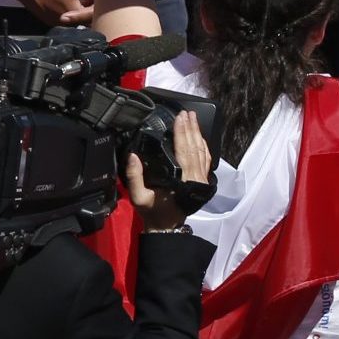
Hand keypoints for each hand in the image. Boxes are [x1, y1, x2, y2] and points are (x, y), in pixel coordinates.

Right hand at [4, 0, 94, 24]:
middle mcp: (66, 24)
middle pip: (87, 19)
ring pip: (78, 19)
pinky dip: (74, 10)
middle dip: (94, 8)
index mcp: (73, 15)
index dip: (104, 6)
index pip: (95, 15)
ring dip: (84, 9)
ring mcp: (57, 23)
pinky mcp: (52, 21)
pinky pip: (68, 18)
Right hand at [126, 110, 214, 230]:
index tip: (180, 118)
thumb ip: (134, 177)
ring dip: (197, 133)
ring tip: (193, 118)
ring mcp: (201, 179)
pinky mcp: (202, 180)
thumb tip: (133, 156)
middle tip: (187, 113)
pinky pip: (206, 159)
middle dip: (190, 128)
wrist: (166, 226)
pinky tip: (200, 136)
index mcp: (182, 180)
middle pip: (195, 148)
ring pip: (202, 152)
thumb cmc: (153, 211)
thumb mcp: (138, 197)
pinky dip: (204, 145)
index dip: (182, 133)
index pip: (184, 151)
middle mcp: (195, 178)